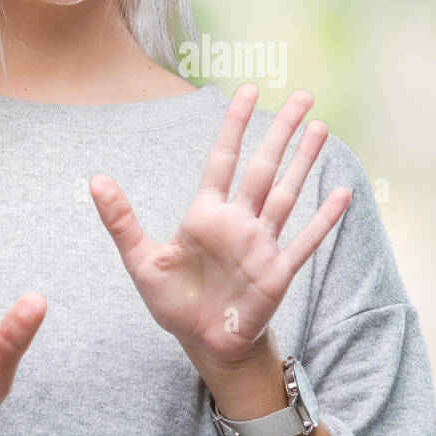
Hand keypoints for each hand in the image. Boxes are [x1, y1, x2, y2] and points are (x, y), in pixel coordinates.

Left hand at [89, 84, 350, 367]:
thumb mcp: (141, 260)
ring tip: (321, 128)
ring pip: (286, 194)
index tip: (249, 91)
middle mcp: (239, 221)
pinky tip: (341, 193)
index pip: (223, 157)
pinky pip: (305, 241)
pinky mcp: (278, 271)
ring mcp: (262, 244)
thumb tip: (94, 179)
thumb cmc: (175, 301)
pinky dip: (323, 219)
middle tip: (303, 95)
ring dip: (304, 162)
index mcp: (206, 214)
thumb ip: (120, 220)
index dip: (235, 124)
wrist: (204, 344)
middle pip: (263, 166)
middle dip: (282, 130)